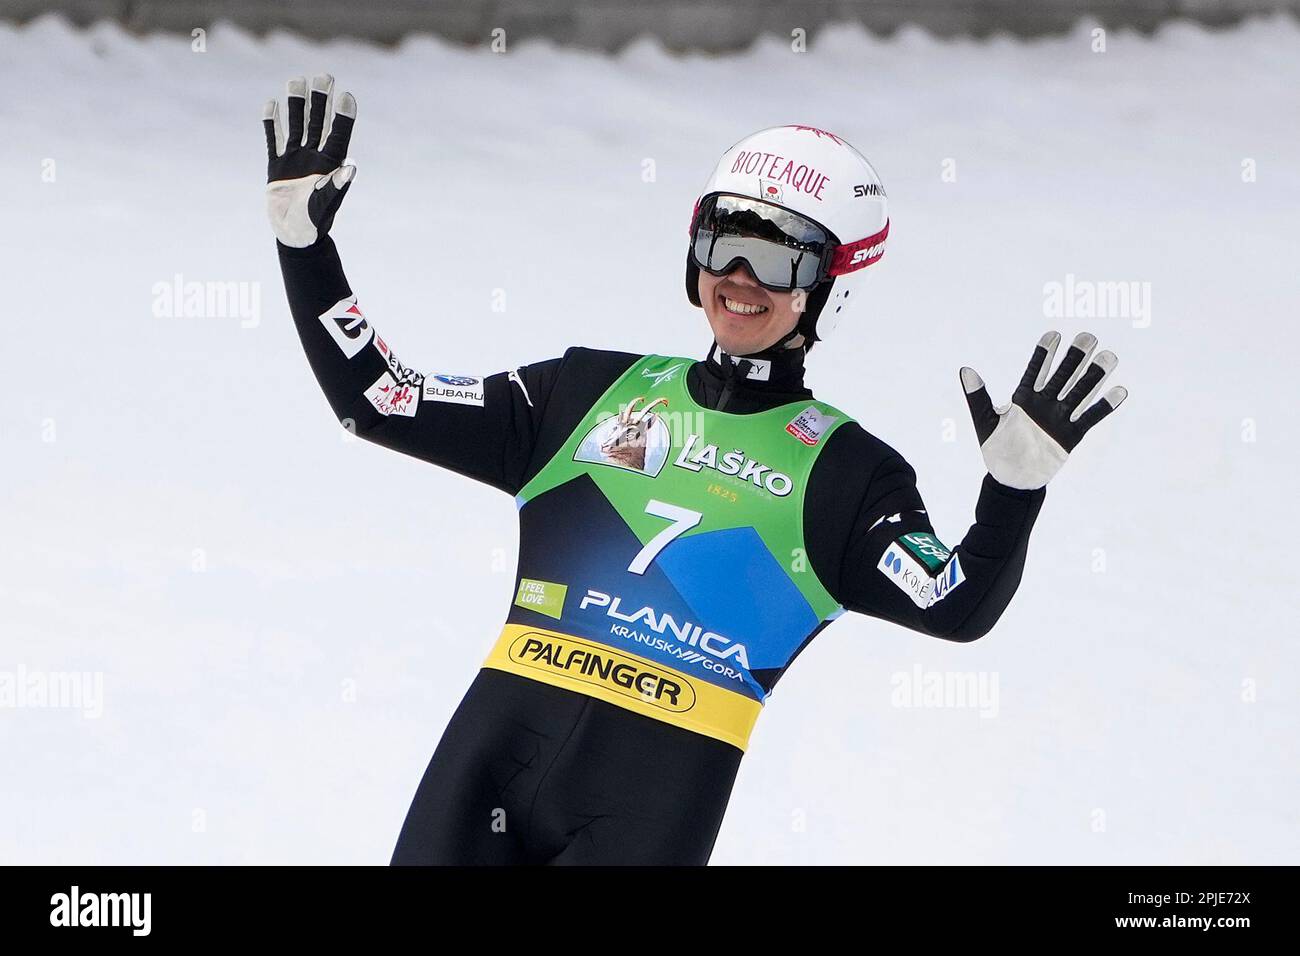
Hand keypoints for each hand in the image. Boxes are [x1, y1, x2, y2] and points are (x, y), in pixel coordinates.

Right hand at [262, 74, 356, 247]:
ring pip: (296, 125)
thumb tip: (352, 166)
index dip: (343, 115)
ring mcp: (295, 159)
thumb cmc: (315, 222)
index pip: (339, 134)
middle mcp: (314, 157)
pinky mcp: (276, 165)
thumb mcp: (327, 202)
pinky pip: (274, 140)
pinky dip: (271, 123)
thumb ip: (338, 185)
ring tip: (296, 80)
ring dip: (296, 104)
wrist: (294, 235)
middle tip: (324, 75)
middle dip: (320, 100)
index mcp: (331, 164)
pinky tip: (271, 104)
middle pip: (318, 122)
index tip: (346, 94)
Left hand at [961, 331, 1127, 489]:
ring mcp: (1060, 418)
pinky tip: (1119, 390)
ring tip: (1109, 356)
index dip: (1045, 354)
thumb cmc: (996, 448)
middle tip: (1088, 336)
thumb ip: (977, 395)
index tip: (1054, 334)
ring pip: (1080, 392)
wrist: (1011, 478)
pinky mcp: (1071, 435)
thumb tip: (965, 370)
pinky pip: (1090, 418)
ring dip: (1094, 375)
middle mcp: (1045, 404)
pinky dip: (1104, 406)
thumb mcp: (984, 420)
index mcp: (1024, 398)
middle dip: (1075, 357)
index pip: (1036, 370)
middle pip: (1063, 376)